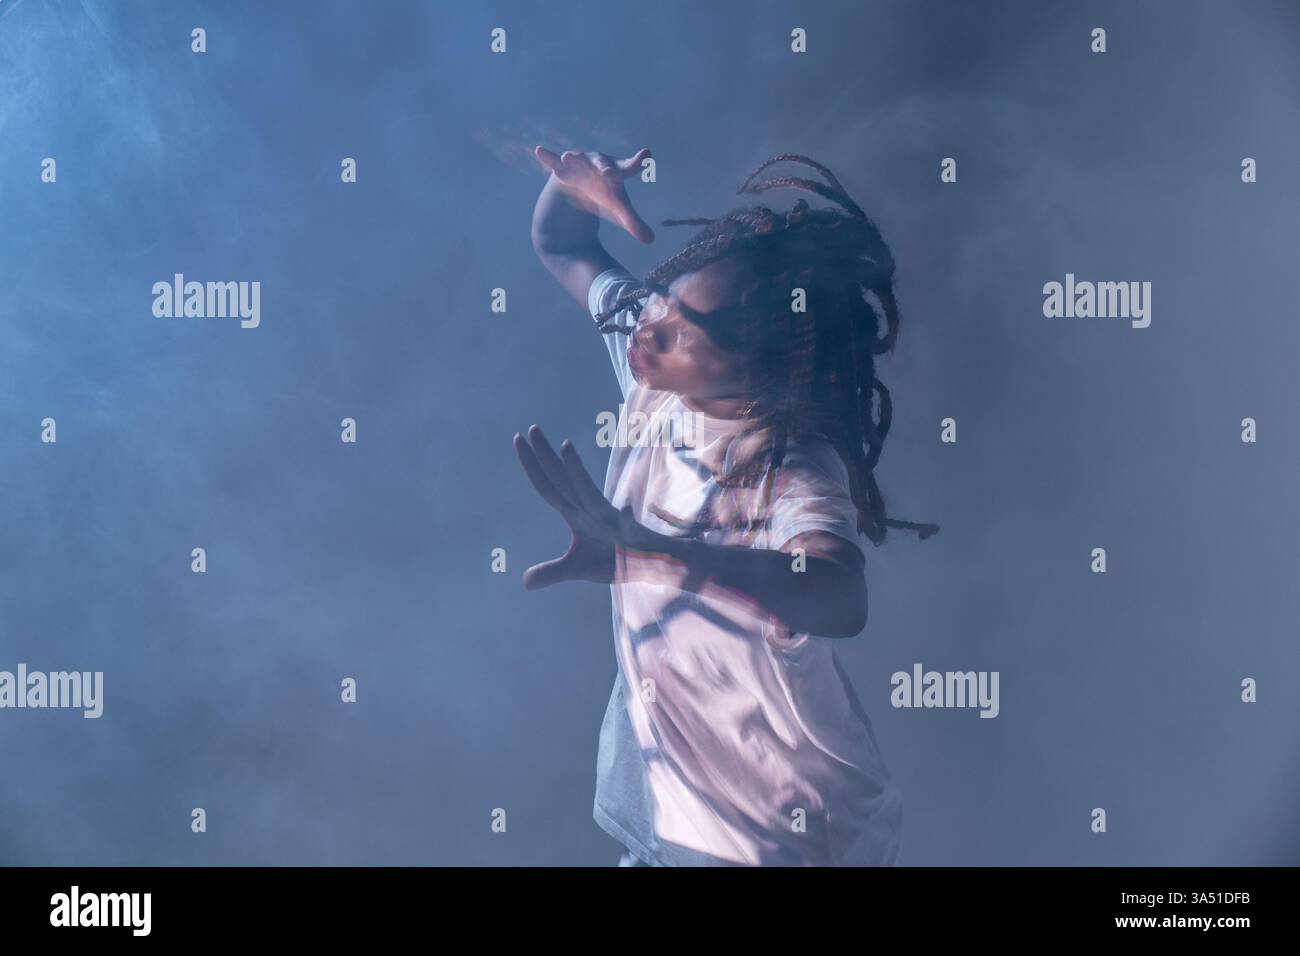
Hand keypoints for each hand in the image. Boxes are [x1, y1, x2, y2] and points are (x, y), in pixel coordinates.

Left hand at [513, 425, 665, 588]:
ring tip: (565, 448)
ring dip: (579, 473)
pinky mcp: (634, 538)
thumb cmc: (616, 558)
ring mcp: (612, 522)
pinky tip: (623, 510)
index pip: (549, 488)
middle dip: (548, 457)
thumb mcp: (578, 569)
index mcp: (577, 514)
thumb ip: (552, 571)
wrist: (655, 562)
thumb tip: (523, 582)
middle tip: (531, 429)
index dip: (533, 467)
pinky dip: (625, 519)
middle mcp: (592, 511)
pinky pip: (629, 527)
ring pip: (592, 495)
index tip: (518, 440)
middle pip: (565, 481)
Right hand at [534, 146, 654, 243]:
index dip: (636, 162)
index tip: (646, 154)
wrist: (572, 203)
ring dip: (574, 159)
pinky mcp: (559, 173)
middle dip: (603, 167)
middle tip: (608, 173)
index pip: (627, 167)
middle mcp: (596, 164)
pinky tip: (539, 150)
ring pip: (577, 161)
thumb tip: (651, 240)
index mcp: (613, 172)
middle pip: (601, 164)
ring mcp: (577, 166)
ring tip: (570, 157)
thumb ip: (633, 223)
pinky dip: (547, 157)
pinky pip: (553, 163)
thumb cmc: (598, 201)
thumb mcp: (616, 211)